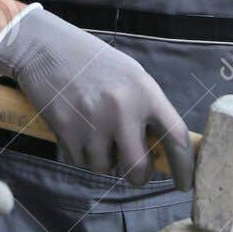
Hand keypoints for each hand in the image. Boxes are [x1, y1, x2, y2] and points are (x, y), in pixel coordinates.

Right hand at [0, 4, 194, 188]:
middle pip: (139, 168)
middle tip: (134, 171)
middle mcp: (123, 108)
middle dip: (138, 177)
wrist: (47, 47)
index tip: (185, 184)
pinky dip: (80, 154)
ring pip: (105, 168)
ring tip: (94, 132)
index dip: (185, 166)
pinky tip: (76, 130)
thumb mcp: (131, 77)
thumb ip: (148, 109)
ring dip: (102, 160)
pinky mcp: (67, 129)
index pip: (177, 137)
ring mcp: (94, 120)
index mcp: (146, 92)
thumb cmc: (93, 62)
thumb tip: (164, 149)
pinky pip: (80, 162)